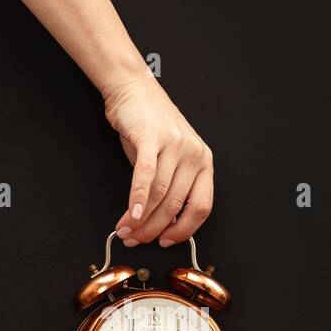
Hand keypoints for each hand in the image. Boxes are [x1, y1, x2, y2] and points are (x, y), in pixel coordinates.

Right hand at [103, 72, 213, 247]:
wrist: (134, 90)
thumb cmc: (151, 126)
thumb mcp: (170, 159)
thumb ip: (171, 187)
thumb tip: (162, 223)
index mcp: (204, 162)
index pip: (201, 207)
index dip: (183, 230)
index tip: (166, 241)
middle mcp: (194, 154)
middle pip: (175, 204)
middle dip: (153, 229)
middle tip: (136, 239)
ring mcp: (174, 144)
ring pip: (159, 194)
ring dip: (140, 218)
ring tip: (126, 230)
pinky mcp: (151, 137)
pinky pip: (145, 176)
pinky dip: (138, 199)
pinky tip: (131, 214)